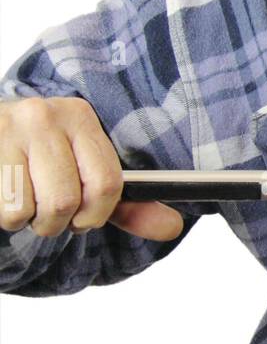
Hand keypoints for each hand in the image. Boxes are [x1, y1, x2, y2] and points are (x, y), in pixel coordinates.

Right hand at [0, 96, 183, 240]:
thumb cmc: (38, 163)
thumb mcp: (85, 176)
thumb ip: (128, 205)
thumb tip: (172, 228)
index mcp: (80, 116)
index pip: (107, 182)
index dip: (95, 214)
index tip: (83, 217)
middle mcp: (44, 115)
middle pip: (66, 201)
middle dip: (57, 223)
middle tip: (46, 212)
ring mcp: (8, 130)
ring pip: (31, 208)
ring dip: (28, 221)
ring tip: (23, 202)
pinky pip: (6, 210)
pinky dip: (6, 218)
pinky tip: (4, 195)